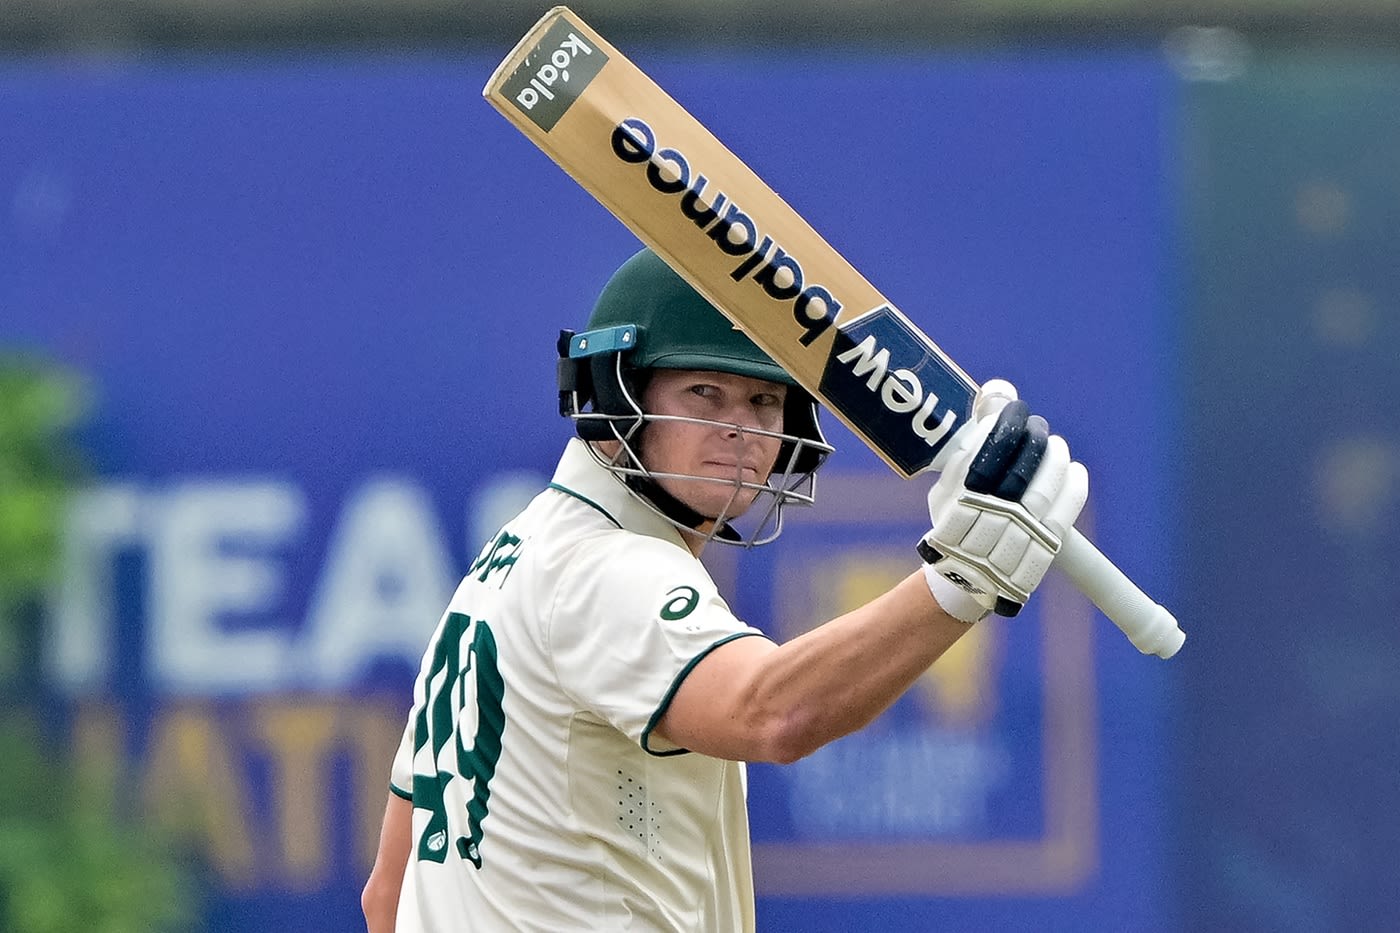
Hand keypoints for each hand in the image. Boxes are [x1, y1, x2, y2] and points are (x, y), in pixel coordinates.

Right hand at [919, 383, 1088, 622]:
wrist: (965, 578)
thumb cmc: (956, 519)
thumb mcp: (947, 485)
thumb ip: (969, 440)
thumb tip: (998, 389)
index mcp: (955, 498)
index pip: (981, 449)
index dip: (1001, 423)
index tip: (1008, 411)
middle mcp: (984, 518)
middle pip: (1017, 466)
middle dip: (1032, 438)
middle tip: (1036, 428)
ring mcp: (1014, 536)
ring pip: (1044, 487)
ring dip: (1056, 458)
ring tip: (1055, 447)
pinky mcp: (1041, 550)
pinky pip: (1066, 511)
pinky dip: (1075, 485)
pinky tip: (1074, 470)